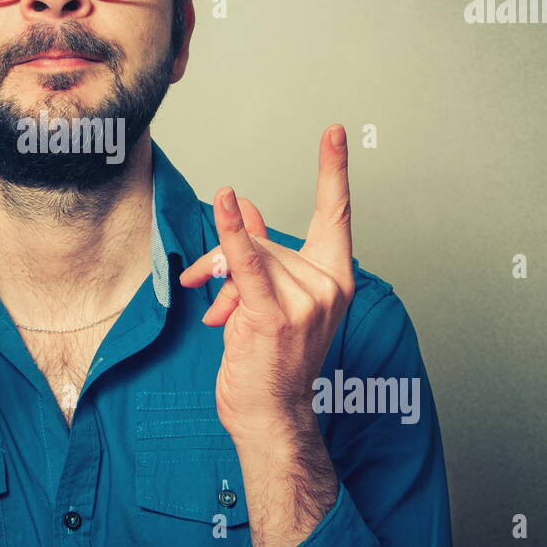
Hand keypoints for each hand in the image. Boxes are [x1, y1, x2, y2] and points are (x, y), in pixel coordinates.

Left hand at [179, 124, 354, 441]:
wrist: (269, 414)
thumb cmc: (270, 359)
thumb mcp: (269, 297)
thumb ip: (261, 250)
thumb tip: (248, 207)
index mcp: (335, 278)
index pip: (336, 214)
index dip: (334, 171)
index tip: (335, 132)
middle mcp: (327, 287)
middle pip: (267, 240)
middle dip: (231, 257)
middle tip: (209, 291)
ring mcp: (305, 302)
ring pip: (248, 257)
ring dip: (219, 280)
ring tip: (220, 315)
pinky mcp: (274, 315)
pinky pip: (246, 264)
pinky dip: (233, 233)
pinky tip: (228, 201)